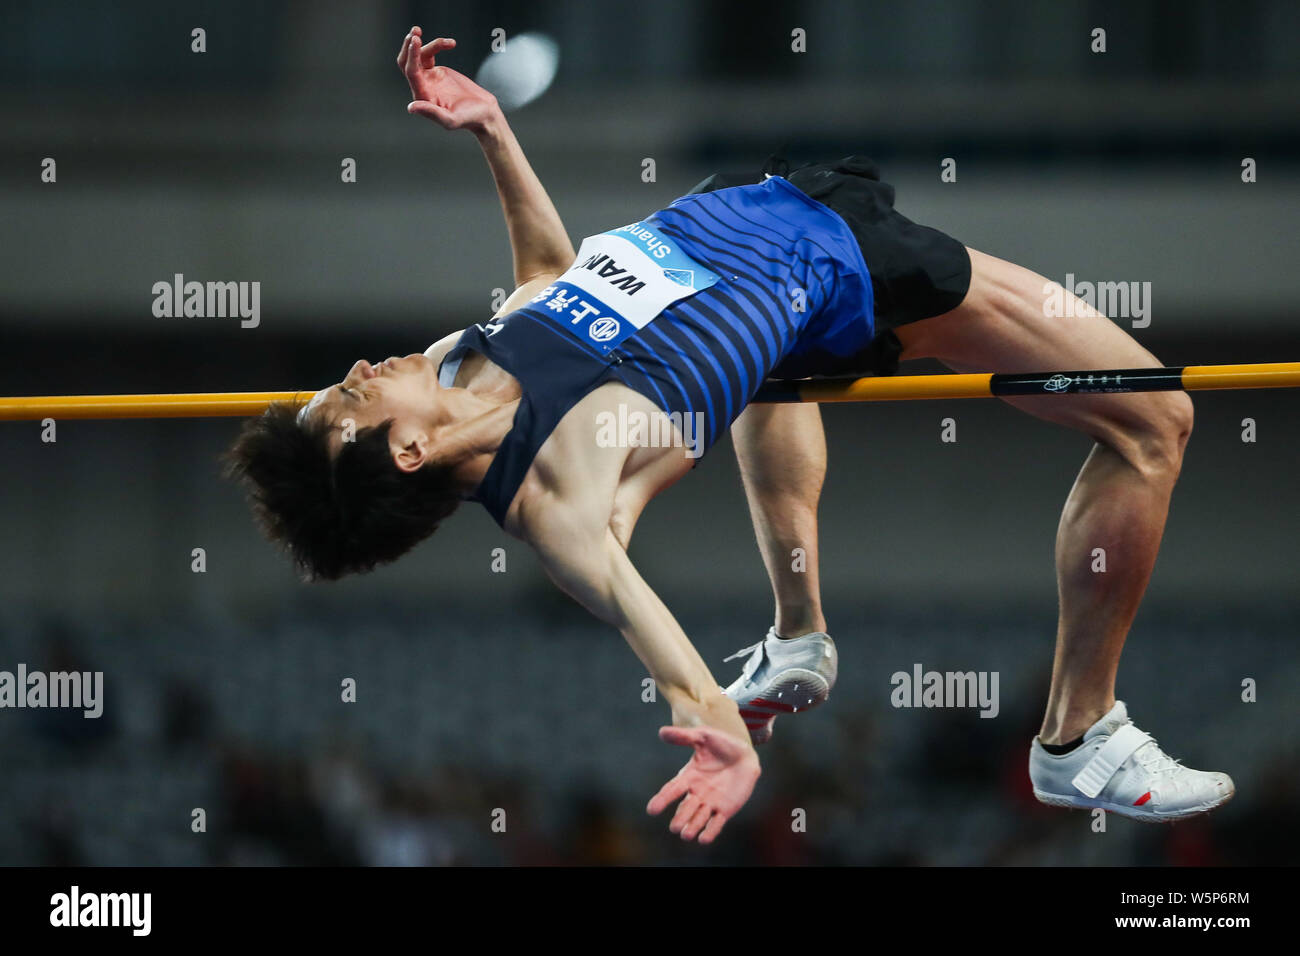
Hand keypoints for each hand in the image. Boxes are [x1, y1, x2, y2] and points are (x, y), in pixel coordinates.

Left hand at [397, 26, 499, 132]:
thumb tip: (411, 107)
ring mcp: (428, 79)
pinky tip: (452, 43)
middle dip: (409, 47)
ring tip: (449, 42)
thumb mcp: (451, 120)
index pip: (411, 73)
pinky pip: (430, 53)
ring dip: (431, 44)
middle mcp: (421, 87)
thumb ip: (432, 112)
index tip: (416, 40)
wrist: (483, 112)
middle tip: (416, 32)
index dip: (412, 56)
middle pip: (406, 63)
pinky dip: (438, 45)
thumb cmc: (469, 119)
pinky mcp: (437, 72)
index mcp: (422, 97)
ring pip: (420, 55)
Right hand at [647, 725, 759, 843]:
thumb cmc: (722, 744)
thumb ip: (684, 737)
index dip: (662, 800)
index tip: (652, 810)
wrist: (746, 754)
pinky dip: (710, 832)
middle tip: (675, 827)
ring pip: (699, 818)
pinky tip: (703, 839)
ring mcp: (711, 803)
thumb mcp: (703, 736)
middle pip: (686, 808)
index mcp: (688, 777)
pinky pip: (716, 824)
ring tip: (686, 834)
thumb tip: (662, 732)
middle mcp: (697, 793)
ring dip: (692, 827)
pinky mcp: (726, 810)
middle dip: (681, 818)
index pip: (672, 790)